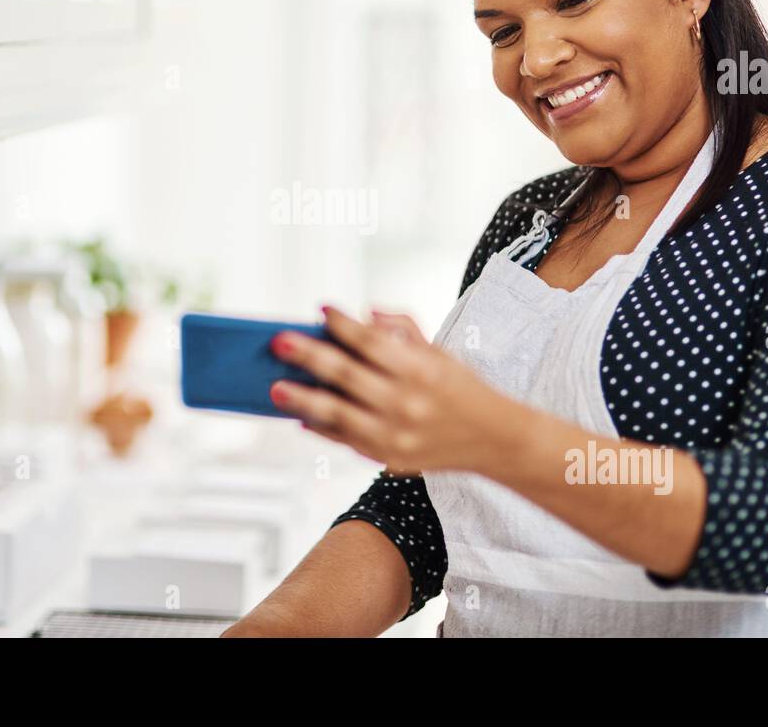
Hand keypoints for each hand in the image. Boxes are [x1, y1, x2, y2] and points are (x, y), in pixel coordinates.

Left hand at [268, 306, 532, 474]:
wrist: (492, 439)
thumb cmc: (459, 387)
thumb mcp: (440, 351)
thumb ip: (403, 328)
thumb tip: (365, 313)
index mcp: (421, 370)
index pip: (372, 341)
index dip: (344, 324)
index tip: (321, 308)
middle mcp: (406, 403)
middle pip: (347, 375)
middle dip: (309, 356)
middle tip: (278, 342)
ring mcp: (396, 435)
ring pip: (338, 414)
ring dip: (303, 399)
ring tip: (274, 387)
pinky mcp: (389, 458)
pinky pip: (346, 441)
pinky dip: (321, 429)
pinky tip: (301, 416)